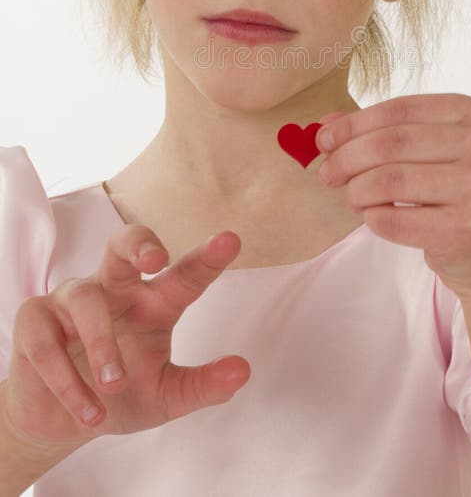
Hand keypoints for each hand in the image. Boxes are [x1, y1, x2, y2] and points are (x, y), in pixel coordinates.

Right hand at [1, 225, 250, 451]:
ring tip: (114, 385)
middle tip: (156, 258)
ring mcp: (72, 299)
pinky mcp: (35, 320)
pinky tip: (87, 411)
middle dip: (139, 243)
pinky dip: (67, 380)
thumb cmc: (121, 395)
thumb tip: (242, 371)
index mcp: (153, 302)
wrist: (62, 421)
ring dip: (100, 343)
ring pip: (86, 298)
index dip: (206, 258)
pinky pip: (47, 340)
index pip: (184, 275)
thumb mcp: (166, 397)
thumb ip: (202, 386)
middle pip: (123, 244)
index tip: (231, 241)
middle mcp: (116, 290)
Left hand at [315, 93, 470, 296]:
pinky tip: (376, 217)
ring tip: (354, 198)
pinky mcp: (465, 230)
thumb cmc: (460, 191)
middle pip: (390, 144)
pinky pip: (393, 220)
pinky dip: (372, 219)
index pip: (398, 110)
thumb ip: (382, 131)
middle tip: (328, 173)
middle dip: (346, 158)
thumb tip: (325, 125)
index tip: (325, 139)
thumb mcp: (434, 150)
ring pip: (387, 181)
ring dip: (357, 191)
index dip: (353, 124)